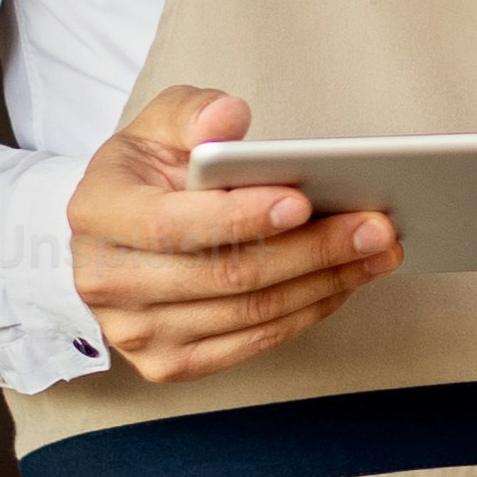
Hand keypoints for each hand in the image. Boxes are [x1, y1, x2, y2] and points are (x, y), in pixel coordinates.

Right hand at [71, 85, 396, 381]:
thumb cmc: (145, 174)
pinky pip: (255, 342)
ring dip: (327, 283)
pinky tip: (345, 281)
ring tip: (379, 252)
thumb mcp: (157, 125)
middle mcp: (107, 281)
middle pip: (227, 274)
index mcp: (98, 212)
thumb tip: (228, 120)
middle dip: (313, 249)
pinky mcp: (169, 363)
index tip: (304, 201)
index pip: (173, 224)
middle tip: (377, 226)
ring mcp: (136, 332)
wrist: (113, 238)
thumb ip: (192, 113)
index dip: (241, 217)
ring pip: (251, 312)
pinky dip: (309, 311)